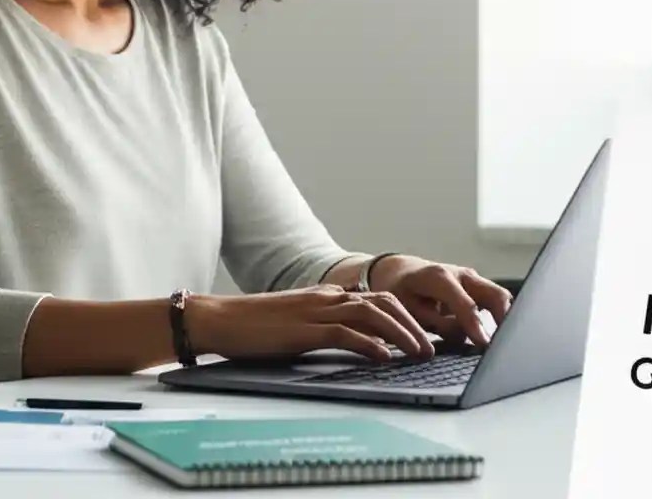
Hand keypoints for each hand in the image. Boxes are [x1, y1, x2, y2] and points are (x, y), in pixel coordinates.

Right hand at [184, 286, 436, 362]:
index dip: (405, 313)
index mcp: (326, 295)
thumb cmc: (254, 325)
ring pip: (371, 315)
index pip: (377, 297)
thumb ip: (325, 324)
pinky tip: (384, 356)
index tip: (424, 331)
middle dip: (413, 322)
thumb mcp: (297, 321)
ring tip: (420, 352)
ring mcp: (315, 311)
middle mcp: (326, 298)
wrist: (219, 319)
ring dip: (401, 334)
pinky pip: (344, 333)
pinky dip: (369, 344)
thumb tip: (356, 339)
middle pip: (383, 301)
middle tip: (432, 344)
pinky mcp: (303, 330)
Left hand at [367, 255, 512, 346]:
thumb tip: (463, 337)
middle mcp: (461, 275)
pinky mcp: (479, 289)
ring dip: (505, 320)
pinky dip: (499, 319)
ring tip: (505, 345)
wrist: (402, 273)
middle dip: (505, 319)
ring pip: (500, 298)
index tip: (484, 344)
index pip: (465, 304)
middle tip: (507, 345)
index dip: (475, 325)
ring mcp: (473, 281)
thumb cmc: (401, 292)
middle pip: (495, 295)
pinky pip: (495, 303)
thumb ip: (434, 322)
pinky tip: (497, 338)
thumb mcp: (406, 309)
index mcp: (438, 278)